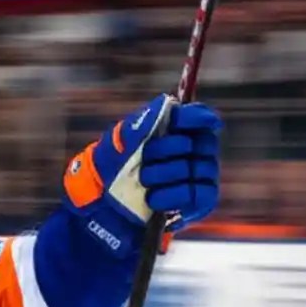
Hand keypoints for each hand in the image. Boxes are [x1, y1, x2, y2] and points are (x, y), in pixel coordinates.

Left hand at [63, 94, 221, 254]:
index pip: (201, 117)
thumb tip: (167, 101)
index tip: (177, 121)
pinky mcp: (200, 202)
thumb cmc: (112, 168)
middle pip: (202, 142)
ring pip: (199, 168)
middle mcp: (195, 151)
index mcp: (178, 131)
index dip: (194, 117)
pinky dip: (173, 196)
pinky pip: (198, 194)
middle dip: (167, 149)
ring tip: (143, 180)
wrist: (103, 205)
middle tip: (145, 158)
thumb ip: (144, 120)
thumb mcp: (121, 140)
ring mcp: (200, 176)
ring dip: (164, 174)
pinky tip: (152, 199)